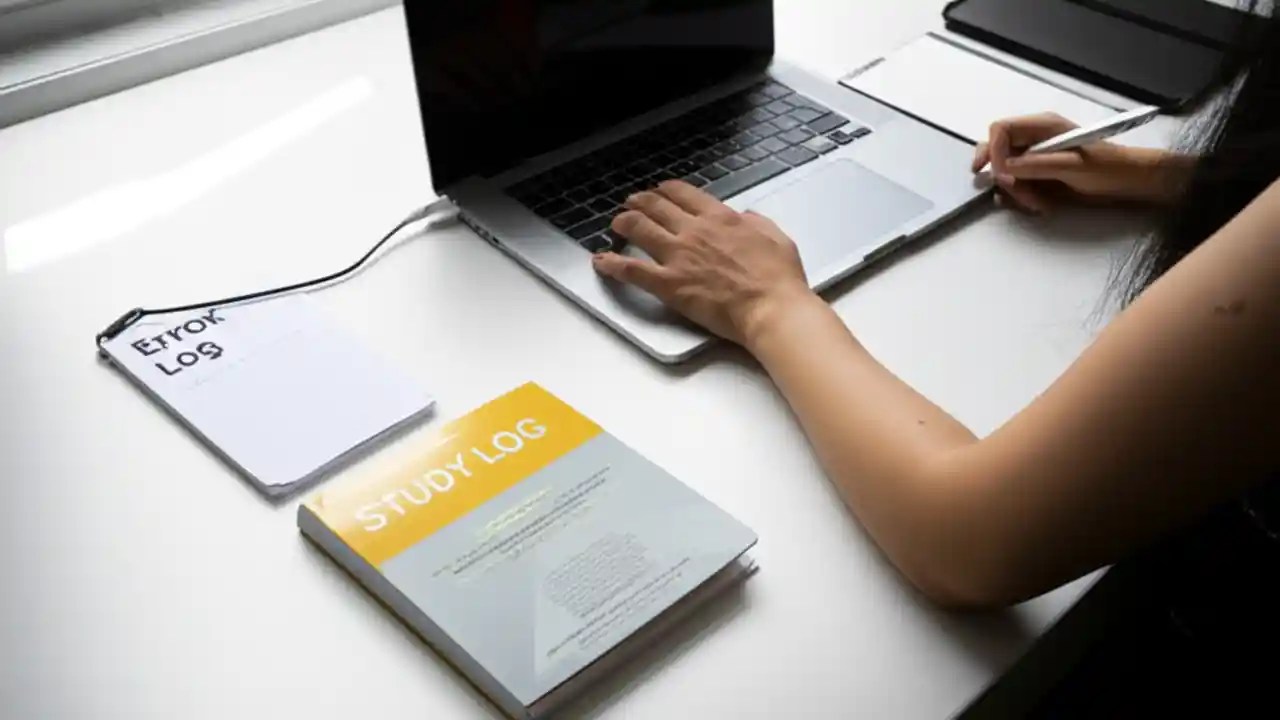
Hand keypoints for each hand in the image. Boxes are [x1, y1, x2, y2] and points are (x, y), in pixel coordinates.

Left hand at [591, 181, 814, 346]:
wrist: (771, 307)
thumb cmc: (779, 278)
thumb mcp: (776, 237)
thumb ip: (756, 222)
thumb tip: (745, 216)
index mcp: (720, 218)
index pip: (683, 193)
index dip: (666, 190)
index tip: (660, 192)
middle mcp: (694, 231)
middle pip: (655, 206)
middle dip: (639, 202)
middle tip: (631, 204)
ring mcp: (678, 256)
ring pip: (638, 228)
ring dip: (623, 223)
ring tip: (616, 224)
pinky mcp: (669, 284)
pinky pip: (632, 270)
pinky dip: (612, 264)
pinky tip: (601, 262)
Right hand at [973, 113, 1173, 213]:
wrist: (1128, 182)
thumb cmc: (1106, 167)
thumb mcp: (1072, 166)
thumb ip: (1036, 165)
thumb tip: (1003, 168)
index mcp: (1042, 126)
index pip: (1001, 129)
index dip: (995, 151)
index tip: (1004, 176)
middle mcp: (1034, 139)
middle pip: (996, 150)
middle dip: (1001, 174)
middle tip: (1009, 191)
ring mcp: (1034, 157)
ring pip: (1005, 172)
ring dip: (1015, 191)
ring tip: (1038, 203)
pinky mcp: (1038, 175)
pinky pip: (1016, 185)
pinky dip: (1022, 197)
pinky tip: (1040, 205)